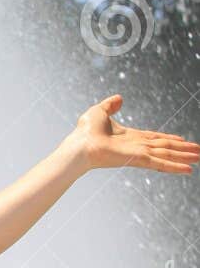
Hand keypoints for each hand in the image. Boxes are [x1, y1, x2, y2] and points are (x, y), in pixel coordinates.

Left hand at [72, 95, 198, 172]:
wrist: (80, 145)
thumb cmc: (85, 132)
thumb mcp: (100, 111)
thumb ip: (111, 105)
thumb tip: (119, 98)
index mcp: (131, 137)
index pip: (155, 138)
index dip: (169, 139)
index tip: (181, 141)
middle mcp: (138, 147)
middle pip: (165, 147)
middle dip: (182, 150)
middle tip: (197, 152)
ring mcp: (139, 154)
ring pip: (167, 155)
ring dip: (184, 157)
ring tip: (198, 158)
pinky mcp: (138, 159)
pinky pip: (161, 163)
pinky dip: (175, 167)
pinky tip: (188, 170)